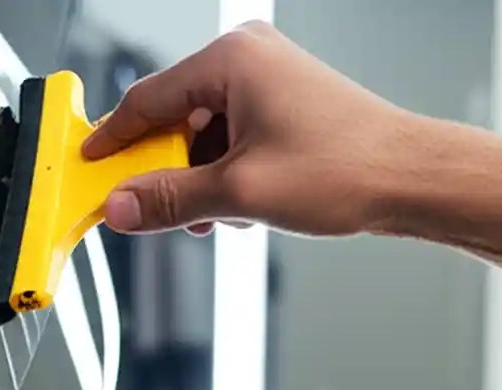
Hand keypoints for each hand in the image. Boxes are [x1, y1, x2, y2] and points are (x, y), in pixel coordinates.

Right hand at [83, 21, 423, 237]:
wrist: (412, 179)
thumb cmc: (347, 169)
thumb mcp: (240, 193)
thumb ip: (170, 200)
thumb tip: (122, 207)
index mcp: (231, 61)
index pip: (146, 100)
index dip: (112, 141)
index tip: (88, 167)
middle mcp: (249, 59)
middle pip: (175, 119)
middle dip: (165, 172)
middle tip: (152, 212)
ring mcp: (269, 79)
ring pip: (204, 134)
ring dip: (199, 181)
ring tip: (216, 218)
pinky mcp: (285, 103)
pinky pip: (233, 137)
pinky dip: (227, 173)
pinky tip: (240, 209)